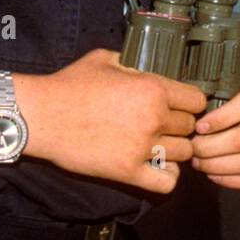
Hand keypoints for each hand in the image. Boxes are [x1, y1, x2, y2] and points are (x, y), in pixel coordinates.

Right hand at [18, 49, 206, 193]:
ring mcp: (142, 147)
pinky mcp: (129, 172)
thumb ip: (135, 62)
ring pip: (184, 153)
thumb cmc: (70, 85)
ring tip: (161, 142)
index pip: (197, 100)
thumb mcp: (105, 58)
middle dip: (180, 124)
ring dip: (175, 148)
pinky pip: (167, 181)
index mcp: (152, 88)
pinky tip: (158, 164)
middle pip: (190, 126)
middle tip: (166, 123)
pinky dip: (167, 175)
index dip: (191, 101)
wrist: (42, 115)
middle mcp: (153, 118)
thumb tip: (150, 65)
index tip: (182, 104)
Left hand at [190, 75, 239, 188]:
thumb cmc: (226, 97)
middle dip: (213, 147)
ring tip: (199, 163)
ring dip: (220, 166)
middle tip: (192, 150)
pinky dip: (235, 181)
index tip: (198, 127)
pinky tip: (214, 175)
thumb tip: (188, 113)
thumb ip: (211, 95)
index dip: (221, 118)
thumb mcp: (221, 85)